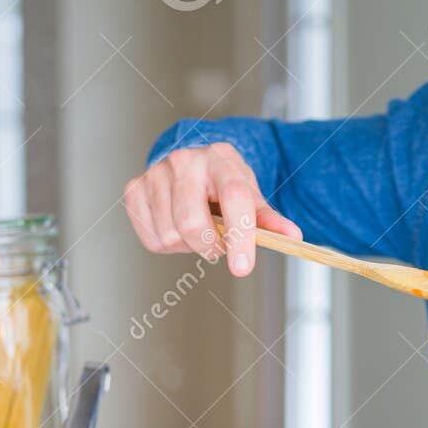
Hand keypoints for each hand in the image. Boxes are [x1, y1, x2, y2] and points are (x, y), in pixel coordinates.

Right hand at [122, 144, 301, 275]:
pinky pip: (150, 239)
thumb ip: (268, 219)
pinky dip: (167, 245)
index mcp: (220, 160)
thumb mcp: (250, 194)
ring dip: (188, 246)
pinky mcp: (134, 189)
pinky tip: (176, 228)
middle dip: (209, 247)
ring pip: (170, 236)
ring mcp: (155, 173)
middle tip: (218, 245)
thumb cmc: (222, 182)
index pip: (233, 198)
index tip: (242, 268)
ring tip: (197, 230)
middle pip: (192, 224)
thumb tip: (292, 237)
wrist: (192, 163)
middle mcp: (184, 161)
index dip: (239, 236)